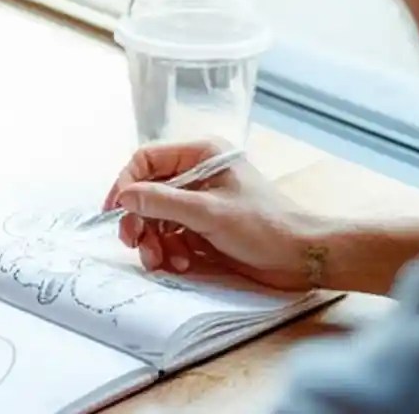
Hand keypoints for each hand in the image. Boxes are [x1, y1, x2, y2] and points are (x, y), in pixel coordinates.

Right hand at [104, 142, 326, 289]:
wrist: (301, 257)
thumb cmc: (263, 226)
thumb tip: (124, 197)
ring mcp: (199, 201)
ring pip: (156, 218)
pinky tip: (183, 264)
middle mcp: (196, 173)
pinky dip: (170, 252)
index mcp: (200, 154)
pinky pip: (171, 236)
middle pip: (147, 192)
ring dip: (154, 241)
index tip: (117, 211)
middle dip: (139, 220)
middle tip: (135, 244)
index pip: (146, 159)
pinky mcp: (203, 226)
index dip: (127, 184)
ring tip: (163, 261)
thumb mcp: (208, 212)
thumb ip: (162, 202)